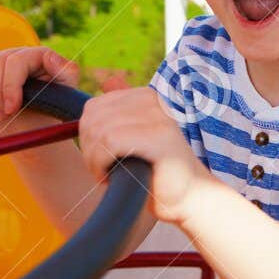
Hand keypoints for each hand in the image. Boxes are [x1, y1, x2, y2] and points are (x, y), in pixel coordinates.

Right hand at [0, 46, 80, 130]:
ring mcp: (1, 60)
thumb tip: (52, 58)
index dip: (9, 84)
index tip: (11, 109)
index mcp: (41, 57)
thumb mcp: (64, 98)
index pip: (17, 60)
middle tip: (3, 116)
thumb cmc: (51, 115)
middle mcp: (21, 54)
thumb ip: (67, 75)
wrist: (34, 130)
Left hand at [77, 87, 211, 225]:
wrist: (190, 198)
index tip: (101, 158)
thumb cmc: (158, 171)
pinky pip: (110, 142)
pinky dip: (101, 163)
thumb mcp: (137, 136)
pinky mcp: (159, 137)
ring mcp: (158, 117)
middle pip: (93, 117)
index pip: (94, 107)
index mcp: (145, 96)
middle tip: (103, 169)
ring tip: (108, 173)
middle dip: (89, 148)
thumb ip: (122, 111)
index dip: (89, 136)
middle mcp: (152, 100)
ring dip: (94, 159)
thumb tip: (108, 81)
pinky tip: (111, 176)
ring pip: (99, 130)